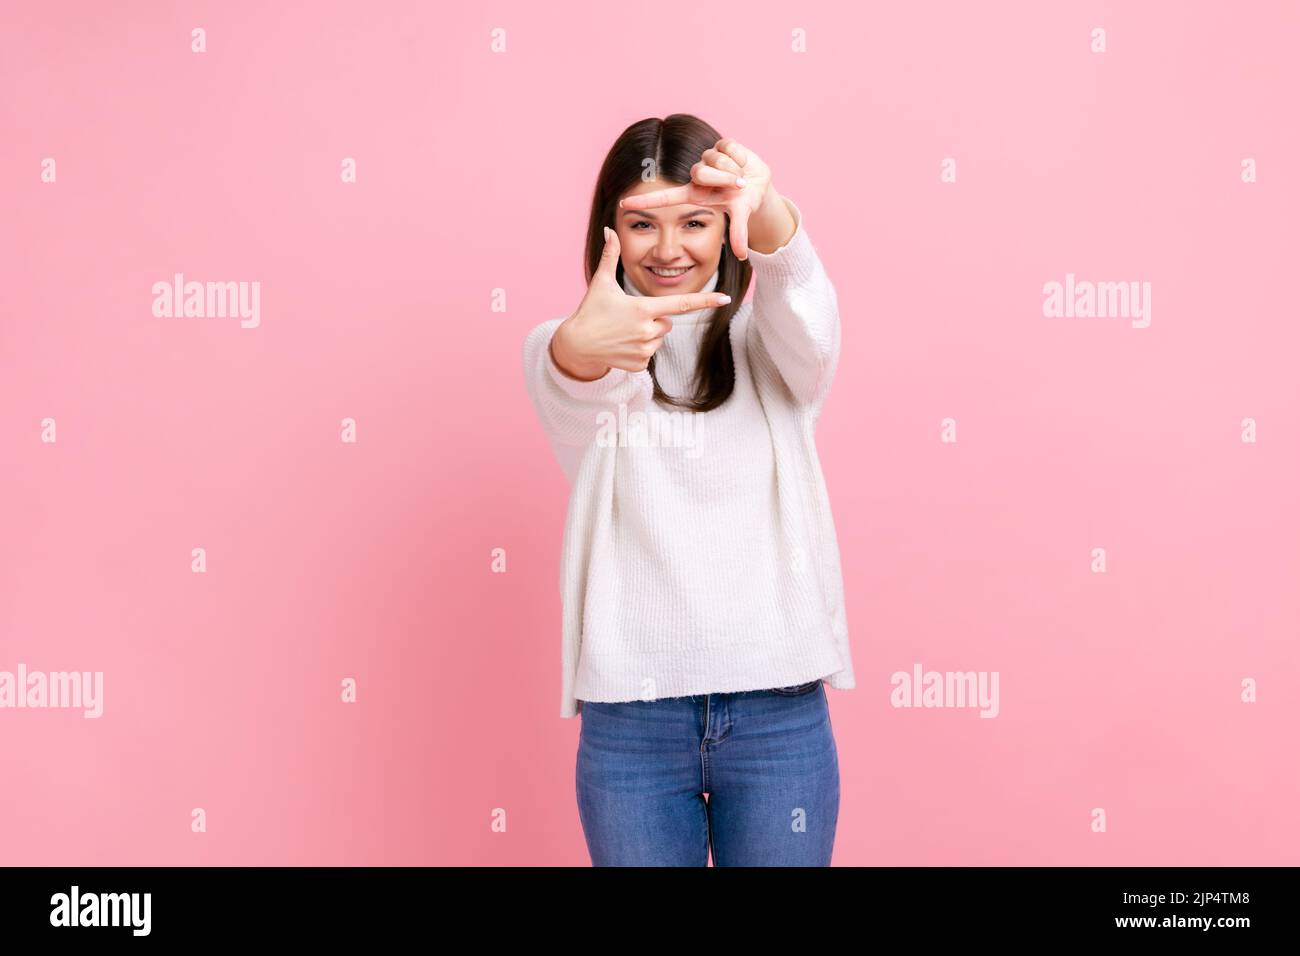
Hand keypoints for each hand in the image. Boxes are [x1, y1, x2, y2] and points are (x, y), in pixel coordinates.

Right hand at [550, 225, 732, 379]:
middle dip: (654, 318)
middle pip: (668, 321)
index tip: (725, 298)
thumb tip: (608, 230)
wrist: (576, 345)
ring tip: (624, 332)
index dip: (705, 301)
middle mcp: (647, 330)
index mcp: (643, 308)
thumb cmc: (591, 311)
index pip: (681, 304)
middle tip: (629, 317)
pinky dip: (639, 350)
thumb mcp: (601, 282)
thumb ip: (610, 255)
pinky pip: (650, 354)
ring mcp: (644, 349)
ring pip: (659, 338)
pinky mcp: (640, 364)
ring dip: (648, 334)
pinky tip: (622, 346)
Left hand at [618, 138, 772, 259]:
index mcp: (695, 194)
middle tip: (738, 186)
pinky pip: (729, 147)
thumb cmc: (743, 201)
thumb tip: (742, 255)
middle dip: (723, 179)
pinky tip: (743, 163)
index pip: (665, 198)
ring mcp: (708, 158)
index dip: (644, 201)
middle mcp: (698, 175)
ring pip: (716, 159)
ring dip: (734, 170)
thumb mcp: (739, 215)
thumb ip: (738, 233)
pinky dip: (741, 157)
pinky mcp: (721, 144)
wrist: (760, 184)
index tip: (624, 204)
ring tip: (741, 177)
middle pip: (701, 172)